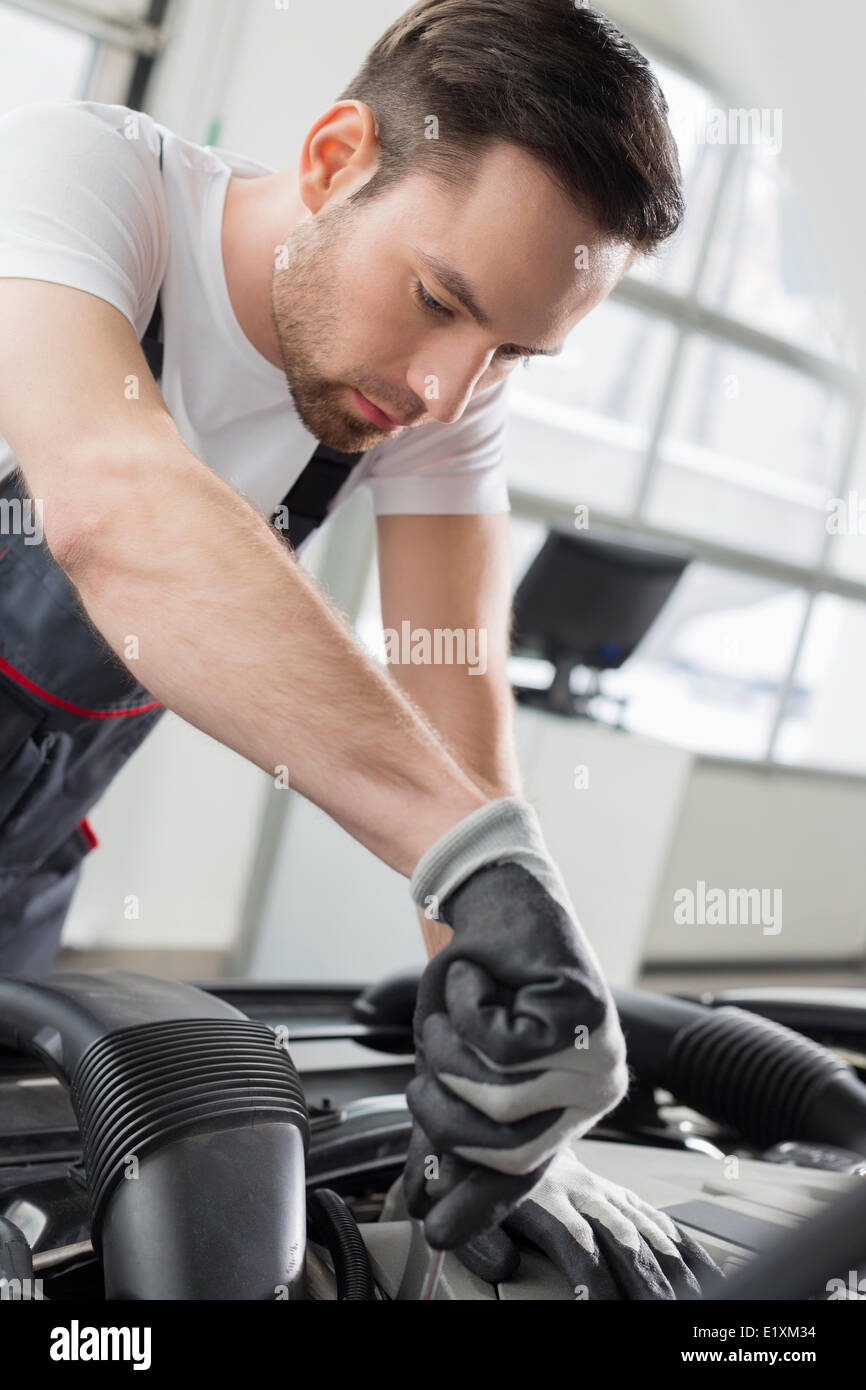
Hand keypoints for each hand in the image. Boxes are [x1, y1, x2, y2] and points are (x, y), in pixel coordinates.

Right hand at [405, 798, 628, 1248]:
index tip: (438, 1228)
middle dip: (442, 1096)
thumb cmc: (476, 977)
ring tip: (462, 1002)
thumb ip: (450, 1117)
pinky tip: (480, 977)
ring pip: (497, 1092)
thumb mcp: (453, 1058)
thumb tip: (426, 1186)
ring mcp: (599, 1055)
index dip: (476, 1203)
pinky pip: (503, 1043)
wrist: (489, 894)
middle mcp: (592, 1089)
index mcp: (563, 1105)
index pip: (523, 1172)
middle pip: (498, 1140)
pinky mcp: (589, 1016)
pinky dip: (467, 1004)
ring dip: (450, 1040)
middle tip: (430, 1048)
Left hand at [455, 1144, 724, 1298]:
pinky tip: (705, 1271)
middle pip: (623, 1242)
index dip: (591, 1281)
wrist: (501, 1111)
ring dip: (674, 1271)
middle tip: (670, 1317)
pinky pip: (657, 1220)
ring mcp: (605, 1191)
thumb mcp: (459, 1195)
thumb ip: (478, 1234)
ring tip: (699, 1302)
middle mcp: (582, 1192)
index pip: (576, 1244)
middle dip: (648, 1284)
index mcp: (544, 1197)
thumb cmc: (474, 1168)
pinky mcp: (617, 1194)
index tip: (602, 1308)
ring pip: (648, 1233)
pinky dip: (685, 1247)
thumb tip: (505, 1266)